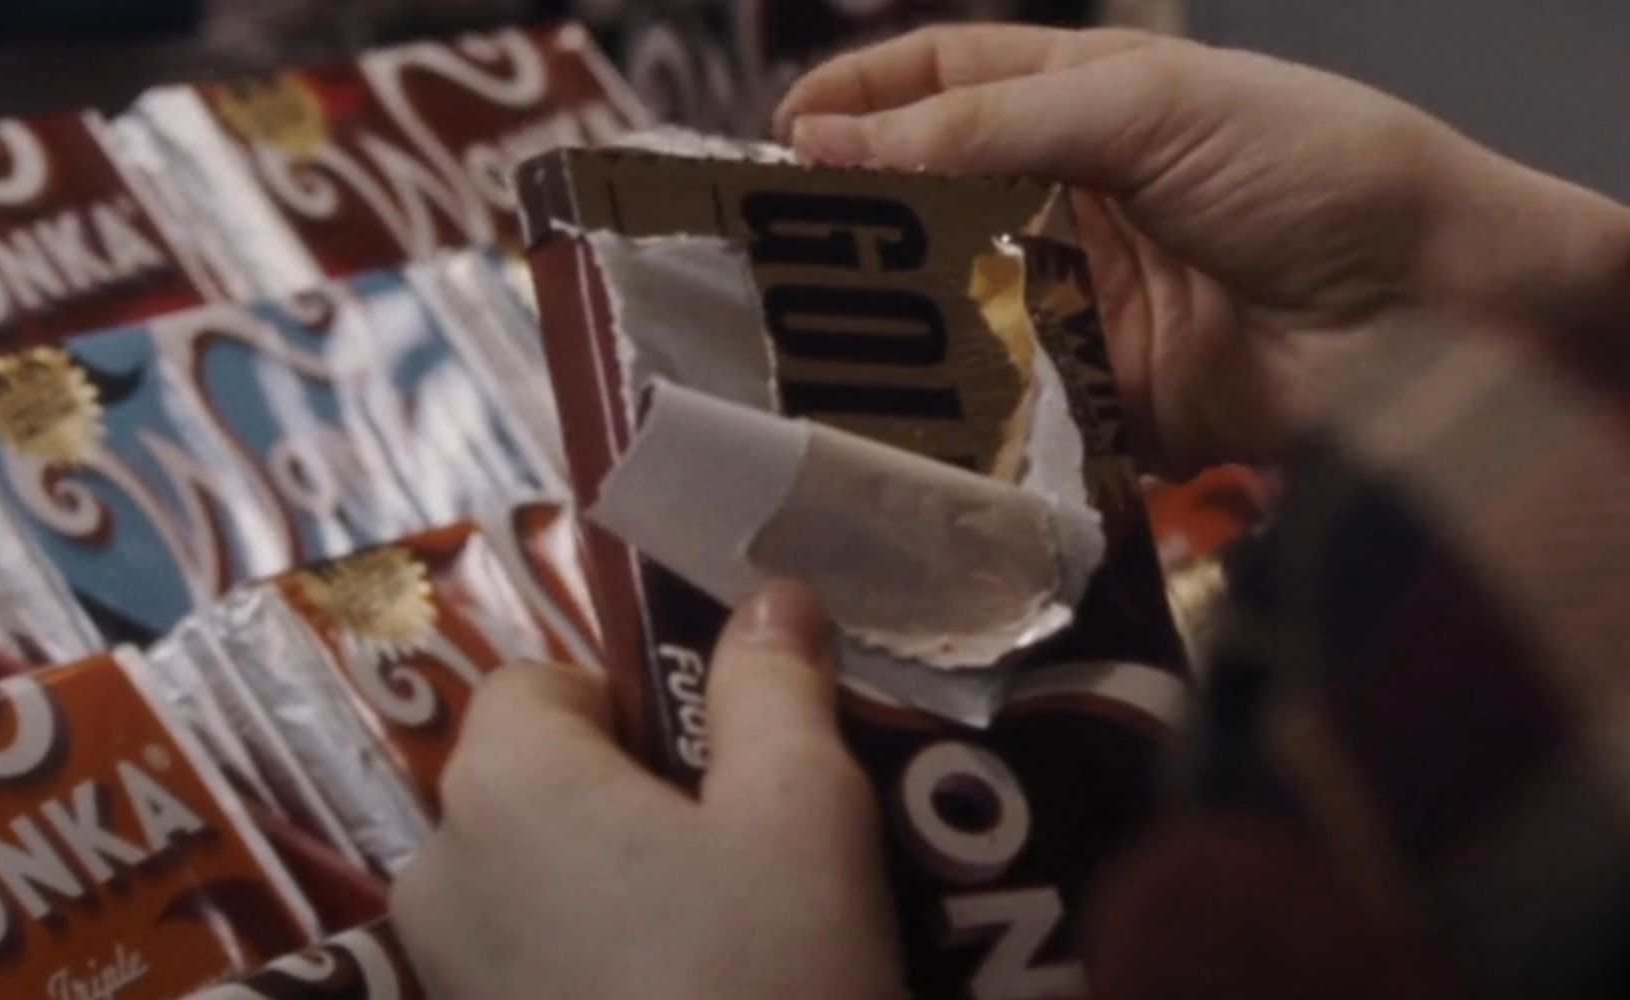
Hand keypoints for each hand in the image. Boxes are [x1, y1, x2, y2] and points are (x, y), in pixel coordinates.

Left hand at [392, 581, 901, 999]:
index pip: (540, 682)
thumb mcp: (804, 815)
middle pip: (534, 783)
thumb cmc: (764, 980)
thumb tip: (770, 597)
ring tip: (730, 946)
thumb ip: (775, 689)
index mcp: (504, 780)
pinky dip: (591, 967)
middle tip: (746, 859)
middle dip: (632, 801)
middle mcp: (440, 868)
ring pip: (533, 883)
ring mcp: (444, 975)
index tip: (722, 770)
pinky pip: (529, 967)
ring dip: (614, 890)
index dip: (635, 702)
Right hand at [776, 25, 1629, 473]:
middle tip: (762, 255)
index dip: (861, 100)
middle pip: (935, 206)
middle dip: (851, 227)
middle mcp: (1079, 202)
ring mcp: (1088, 305)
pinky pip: (1010, 409)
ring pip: (958, 313)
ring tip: (800, 342)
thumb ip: (987, 130)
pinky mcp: (1103, 402)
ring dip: (889, 329)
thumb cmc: (1316, 169)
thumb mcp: (1149, 110)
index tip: (776, 138)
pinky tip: (892, 423)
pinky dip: (956, 417)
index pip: (948, 83)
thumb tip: (833, 142)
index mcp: (1091, 105)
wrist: (1437, 316)